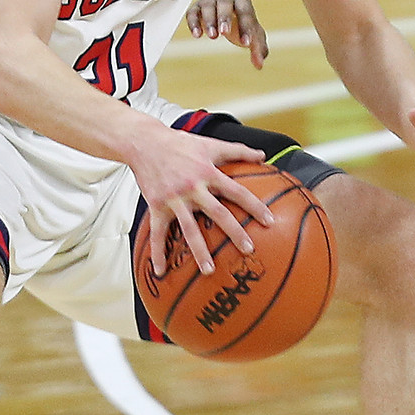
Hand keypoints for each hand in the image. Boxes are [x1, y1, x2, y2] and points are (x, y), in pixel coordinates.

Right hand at [131, 129, 274, 278]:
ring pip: (189, 228)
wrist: (145, 143)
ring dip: (199, 251)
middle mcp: (193, 187)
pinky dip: (158, 252)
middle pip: (218, 213)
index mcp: (209, 173)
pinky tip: (161, 270)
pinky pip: (158, 233)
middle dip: (234, 232)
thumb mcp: (211, 144)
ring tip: (209, 270)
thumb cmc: (179, 144)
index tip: (269, 221)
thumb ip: (238, 151)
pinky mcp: (156, 206)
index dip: (254, 206)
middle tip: (248, 249)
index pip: (237, 191)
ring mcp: (174, 199)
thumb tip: (263, 156)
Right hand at [185, 0, 268, 68]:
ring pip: (208, 7)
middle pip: (225, 4)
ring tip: (212, 36)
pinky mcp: (196, 7)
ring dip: (209, 21)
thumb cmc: (241, 17)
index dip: (246, 28)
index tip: (246, 44)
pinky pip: (192, 13)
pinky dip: (193, 23)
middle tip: (225, 32)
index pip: (245, 13)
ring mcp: (209, 1)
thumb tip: (259, 65)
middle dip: (224, 17)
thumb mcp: (253, 29)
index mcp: (242, 1)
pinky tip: (197, 35)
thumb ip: (258, 47)